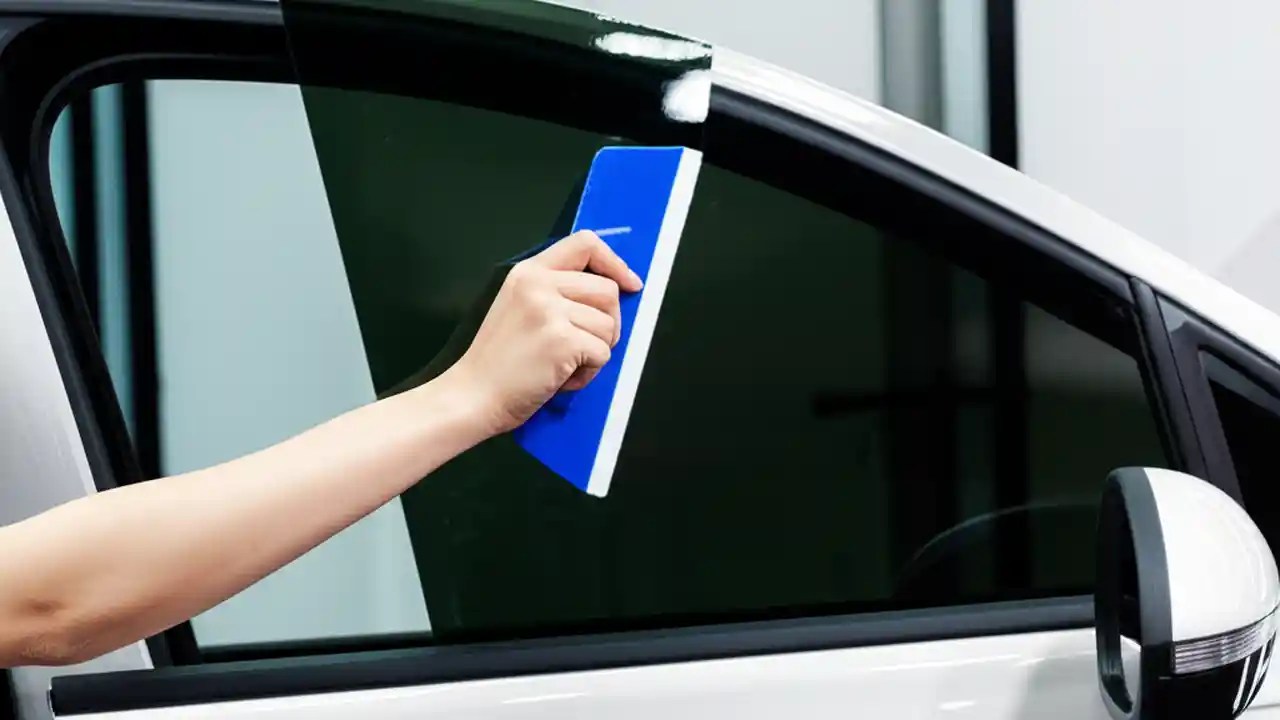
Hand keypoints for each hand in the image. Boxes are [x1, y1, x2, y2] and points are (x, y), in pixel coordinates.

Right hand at [441, 231, 642, 435]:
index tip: (630, 284)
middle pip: (608, 290)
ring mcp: (550, 311)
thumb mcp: (519, 307)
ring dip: (595, 352)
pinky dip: (589, 373)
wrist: (472, 395)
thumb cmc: (498, 362)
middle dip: (608, 323)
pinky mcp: (562, 340)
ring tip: (563, 364)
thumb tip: (612, 290)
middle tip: (583, 346)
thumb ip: (556, 292)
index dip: (614, 263)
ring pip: (609, 325)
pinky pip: (602, 353)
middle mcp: (538, 284)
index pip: (585, 243)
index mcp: (528, 272)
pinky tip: (560, 378)